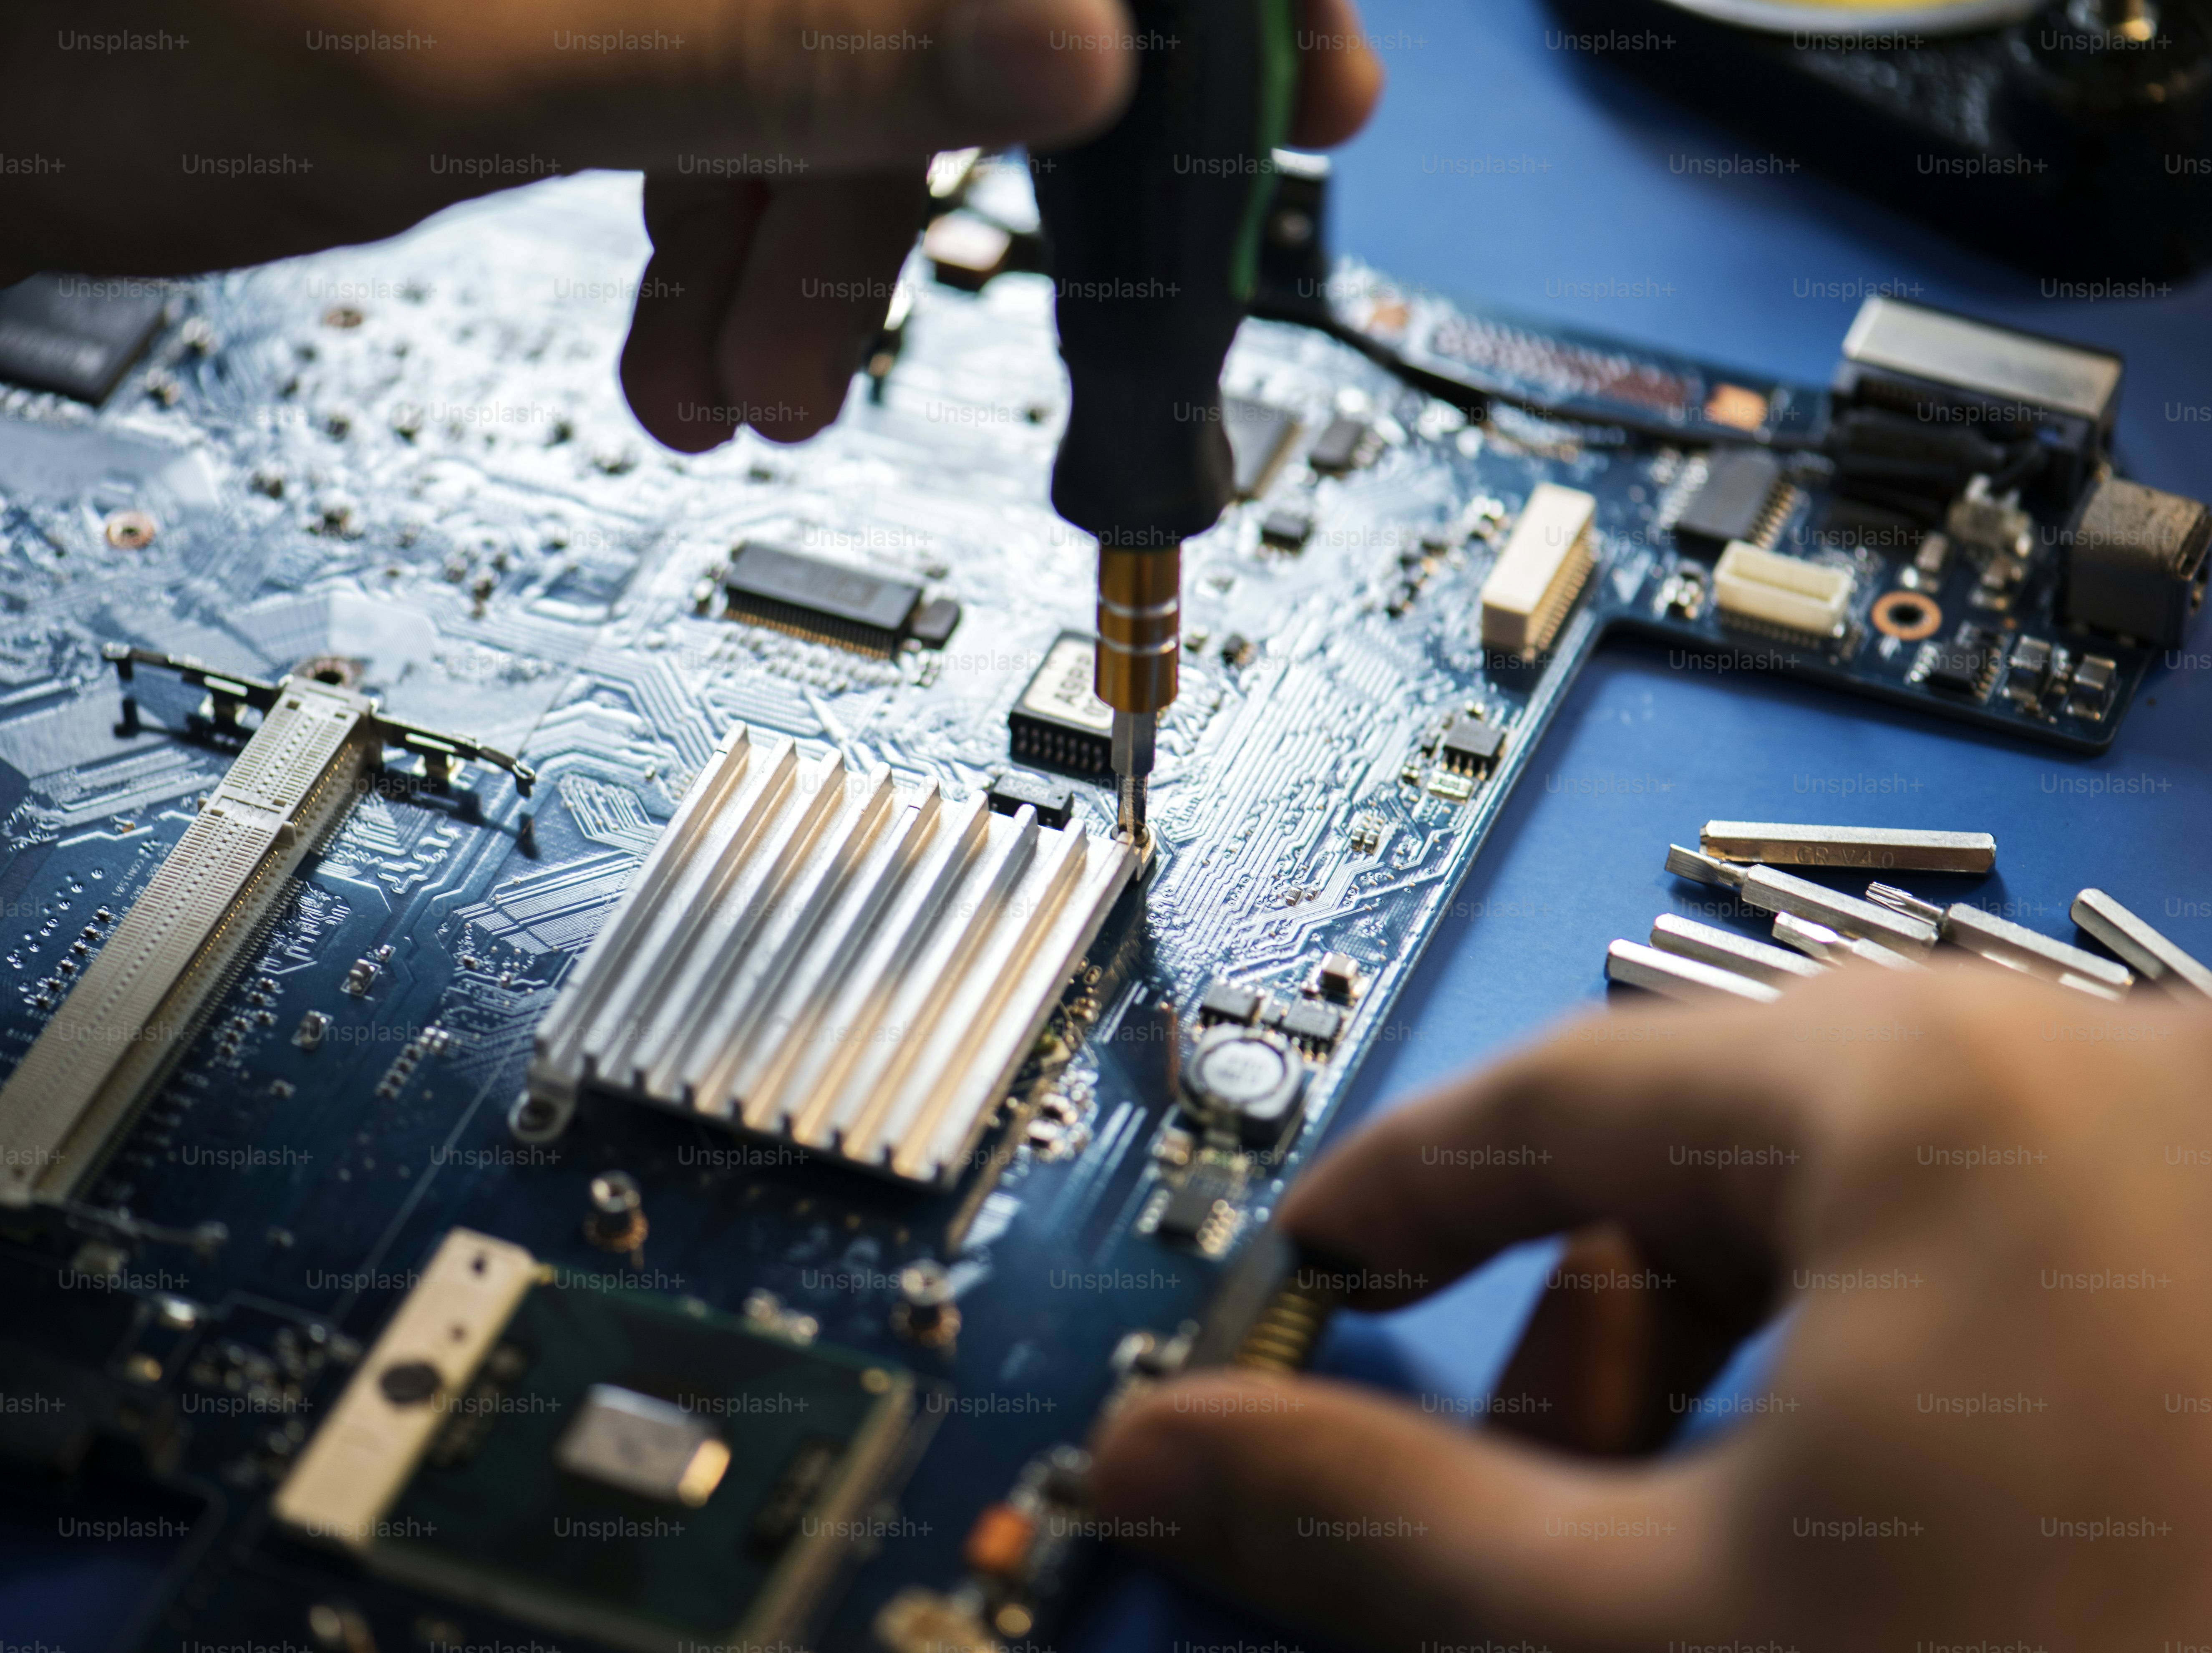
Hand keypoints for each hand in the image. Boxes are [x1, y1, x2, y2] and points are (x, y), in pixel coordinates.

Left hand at [0, 0, 1380, 443]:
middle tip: (1038, 318)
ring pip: (816, 53)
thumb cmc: (92, 16)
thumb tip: (1064, 49)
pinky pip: (711, 91)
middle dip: (965, 159)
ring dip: (822, 242)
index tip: (1289, 79)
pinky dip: (720, 232)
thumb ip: (802, 42)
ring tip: (766, 397)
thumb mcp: (484, 57)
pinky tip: (697, 351)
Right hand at [1091, 966, 2211, 1650]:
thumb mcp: (1662, 1630)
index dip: (1404, 1191)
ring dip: (1746, 1357)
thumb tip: (1169, 1460)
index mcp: (1931, 1091)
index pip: (1556, 1090)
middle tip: (1563, 1501)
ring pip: (1859, 1202)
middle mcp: (2086, 1065)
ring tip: (1740, 1536)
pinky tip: (1897, 1508)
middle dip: (1604, 1333)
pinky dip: (1894, 1354)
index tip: (1324, 1252)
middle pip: (1714, 1157)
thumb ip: (1381, 1524)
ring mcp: (2185, 1147)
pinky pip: (2001, 1236)